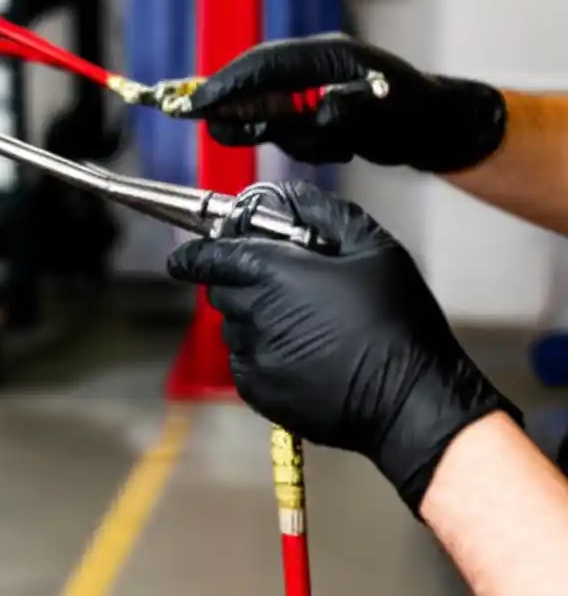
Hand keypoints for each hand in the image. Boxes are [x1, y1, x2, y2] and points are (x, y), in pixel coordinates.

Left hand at [167, 181, 515, 512]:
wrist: (408, 399)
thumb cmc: (396, 321)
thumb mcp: (372, 248)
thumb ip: (323, 212)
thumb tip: (289, 196)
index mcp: (271, 272)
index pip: (207, 257)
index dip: (194, 255)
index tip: (187, 257)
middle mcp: (251, 313)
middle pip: (221, 290)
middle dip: (239, 282)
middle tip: (280, 285)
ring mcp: (251, 354)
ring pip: (233, 327)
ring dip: (253, 319)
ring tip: (304, 324)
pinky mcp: (257, 389)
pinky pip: (244, 361)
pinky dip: (262, 353)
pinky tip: (304, 354)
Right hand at [188, 33, 507, 173]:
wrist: (436, 126)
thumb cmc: (417, 115)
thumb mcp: (389, 115)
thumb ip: (354, 110)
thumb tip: (322, 108)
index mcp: (327, 56)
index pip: (262, 66)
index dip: (225, 85)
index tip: (194, 104)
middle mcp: (312, 67)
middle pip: (252, 83)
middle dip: (234, 108)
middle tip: (217, 128)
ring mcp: (309, 86)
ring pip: (266, 112)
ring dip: (286, 136)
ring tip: (334, 145)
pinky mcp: (309, 105)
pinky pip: (283, 128)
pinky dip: (303, 144)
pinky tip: (340, 147)